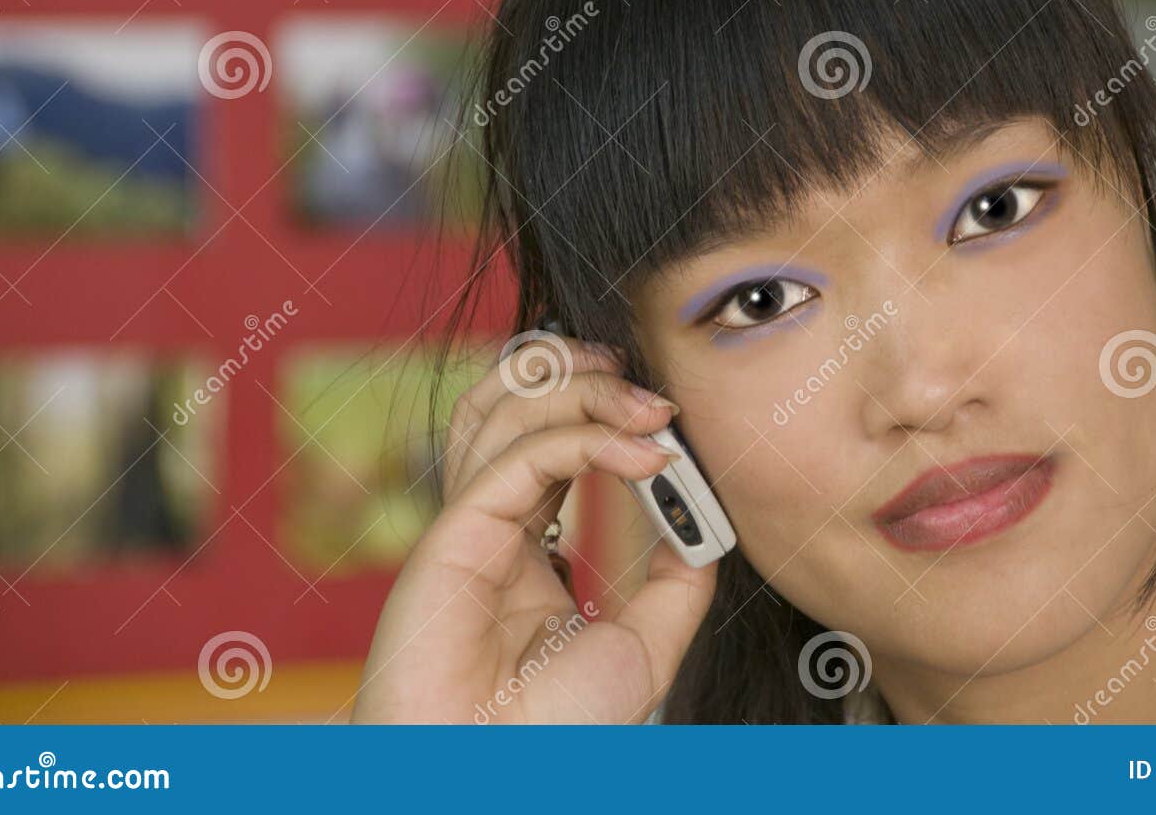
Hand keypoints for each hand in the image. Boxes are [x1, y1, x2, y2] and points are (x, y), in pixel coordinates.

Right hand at [351, 338, 718, 722]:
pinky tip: (642, 457)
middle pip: (519, 410)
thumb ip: (672, 580)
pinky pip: (519, 458)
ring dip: (584, 391)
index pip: (555, 443)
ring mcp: (467, 526)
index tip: (670, 418)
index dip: (605, 412)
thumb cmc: (554, 738)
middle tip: (656, 398)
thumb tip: (701, 520)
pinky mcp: (454, 535)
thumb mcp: (643, 647)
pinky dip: (584, 440)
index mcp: (523, 548)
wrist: (497, 783)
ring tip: (651, 410)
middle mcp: (488, 527)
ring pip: (506, 414)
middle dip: (589, 381)